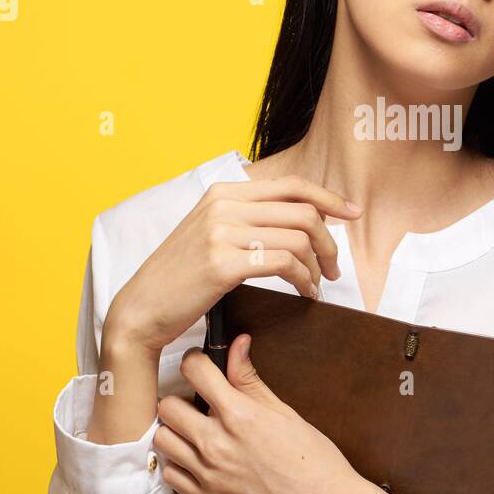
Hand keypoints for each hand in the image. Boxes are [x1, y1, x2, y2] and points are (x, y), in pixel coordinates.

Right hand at [104, 174, 362, 355]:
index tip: (352, 214)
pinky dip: (303, 279)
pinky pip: (284, 263)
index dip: (329, 198)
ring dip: (317, 265)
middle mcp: (223, 205)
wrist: (141, 308)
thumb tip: (299, 219)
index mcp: (222, 192)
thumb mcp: (210, 232)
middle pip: (302, 210)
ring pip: (298, 237)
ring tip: (316, 285)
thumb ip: (246, 218)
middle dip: (329, 240)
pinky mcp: (222, 263)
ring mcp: (221, 232)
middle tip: (334, 268)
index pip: (291, 185)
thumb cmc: (180, 277)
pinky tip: (304, 293)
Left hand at [154, 334, 384, 493]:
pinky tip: (200, 460)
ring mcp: (208, 475)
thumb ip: (251, 380)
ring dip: (176, 431)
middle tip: (200, 403)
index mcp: (240, 416)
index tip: (201, 364)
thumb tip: (238, 344)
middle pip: (168, 406)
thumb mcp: (285, 413)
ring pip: (163, 440)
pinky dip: (179, 463)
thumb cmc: (315, 462)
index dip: (195, 360)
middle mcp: (217, 444)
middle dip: (182, 398)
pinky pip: (170, 474)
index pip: (194, 370)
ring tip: (198, 432)